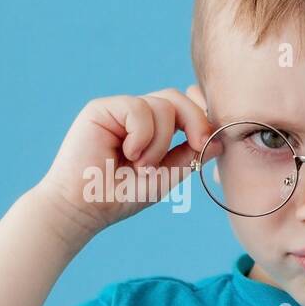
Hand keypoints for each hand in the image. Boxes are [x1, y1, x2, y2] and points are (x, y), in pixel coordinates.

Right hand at [32, 87, 214, 241]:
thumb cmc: (119, 196)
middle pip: (177, 98)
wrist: (84, 208)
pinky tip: (128, 153)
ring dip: (161, 141)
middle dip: (195, 121)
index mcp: (152, 129)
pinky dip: (142, 134)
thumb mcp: (165, 177)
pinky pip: (138, 107)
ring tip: (141, 165)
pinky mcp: (102, 108)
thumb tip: (220, 139)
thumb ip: (190, 156)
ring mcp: (119, 110)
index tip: (209, 139)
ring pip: (162, 104)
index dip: (202, 114)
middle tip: (195, 145)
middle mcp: (136, 116)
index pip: (184, 106)